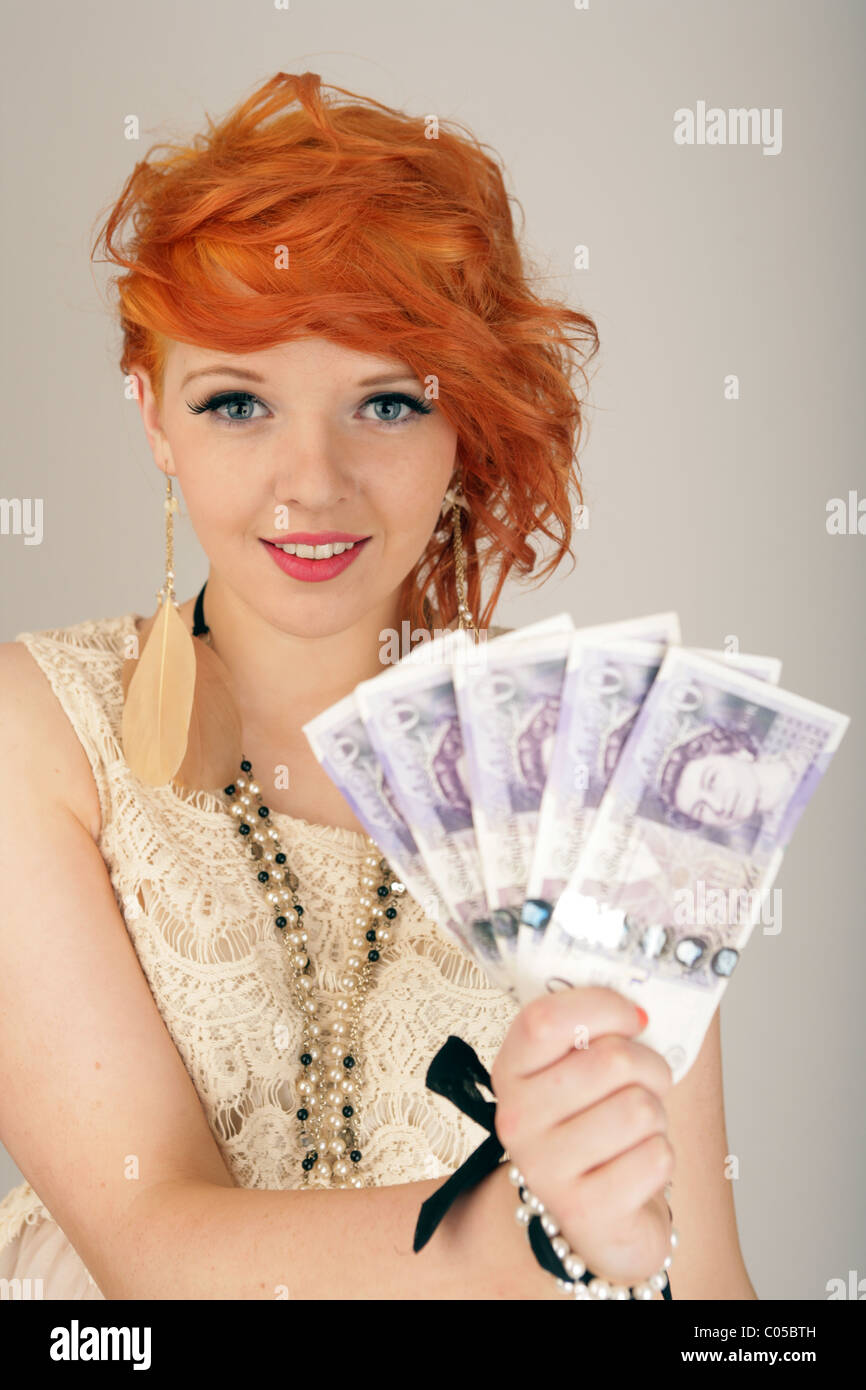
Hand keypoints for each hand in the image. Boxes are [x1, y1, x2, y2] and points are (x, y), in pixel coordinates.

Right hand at [490, 985, 674, 1287]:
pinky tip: (637, 1167)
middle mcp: (516, 1119)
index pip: (544, 1019)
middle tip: (645, 1082)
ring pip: (639, 1108)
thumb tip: (642, 1003)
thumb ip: (593, 1031)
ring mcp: (545, 1169)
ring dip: (656, 1115)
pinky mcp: (584, 1211)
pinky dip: (661, 1158)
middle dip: (649, 1066)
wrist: (596, 1219)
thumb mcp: (577, 1072)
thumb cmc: (595, 1125)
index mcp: (511, 1071)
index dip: (602, 1007)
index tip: (634, 1017)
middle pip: (610, 1060)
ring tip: (637, 1129)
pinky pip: (655, 1158)